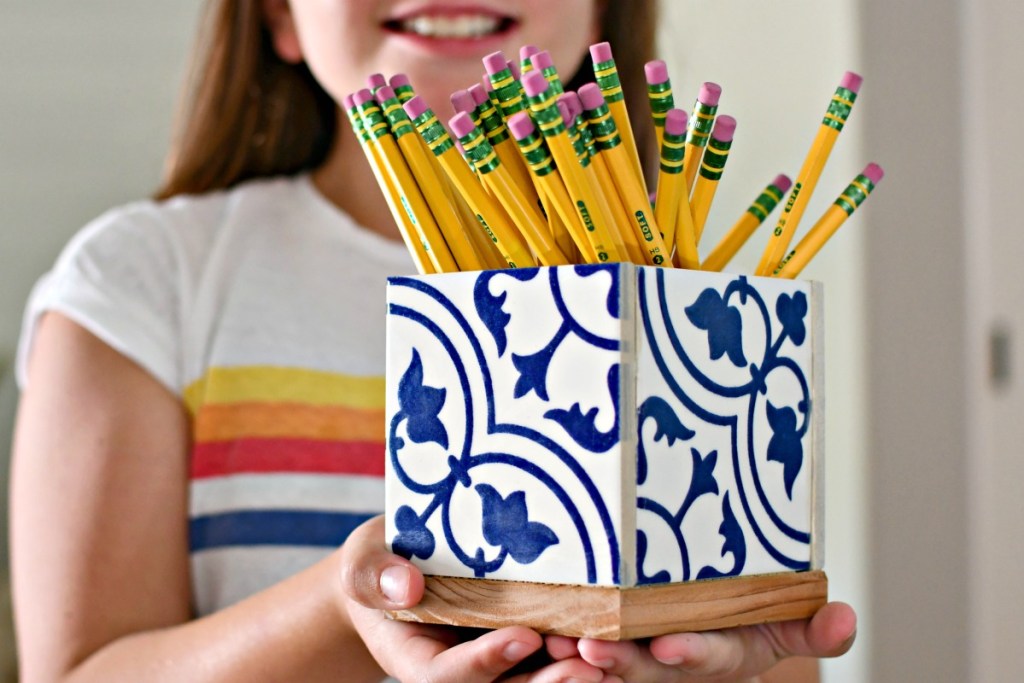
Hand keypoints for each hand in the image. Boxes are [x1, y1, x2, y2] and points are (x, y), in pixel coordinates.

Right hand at [339, 516, 619, 681]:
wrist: (396, 573)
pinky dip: (578, 656)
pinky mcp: (518, 648)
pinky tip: (615, 642)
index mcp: (416, 660)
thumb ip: (376, 574)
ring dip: (569, 675)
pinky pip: (547, 660)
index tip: (523, 636)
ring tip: (609, 660)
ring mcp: (491, 665)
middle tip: (586, 667)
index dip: (486, 662)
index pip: (447, 676)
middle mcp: (459, 672)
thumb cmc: (377, 564)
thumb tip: (405, 587)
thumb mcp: (364, 562)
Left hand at [544, 602, 855, 681]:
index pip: (704, 657)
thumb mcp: (778, 623)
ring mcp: (634, 657)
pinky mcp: (602, 644)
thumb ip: (809, 627)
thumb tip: (845, 616)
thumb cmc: (740, 623)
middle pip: (644, 667)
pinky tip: (537, 629)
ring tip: (558, 639)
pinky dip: (559, 643)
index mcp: (716, 656)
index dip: (691, 652)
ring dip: (581, 654)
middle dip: (621, 661)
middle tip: (593, 647)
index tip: (672, 643)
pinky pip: (577, 653)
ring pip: (607, 663)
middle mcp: (670, 662)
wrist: (704, 622)